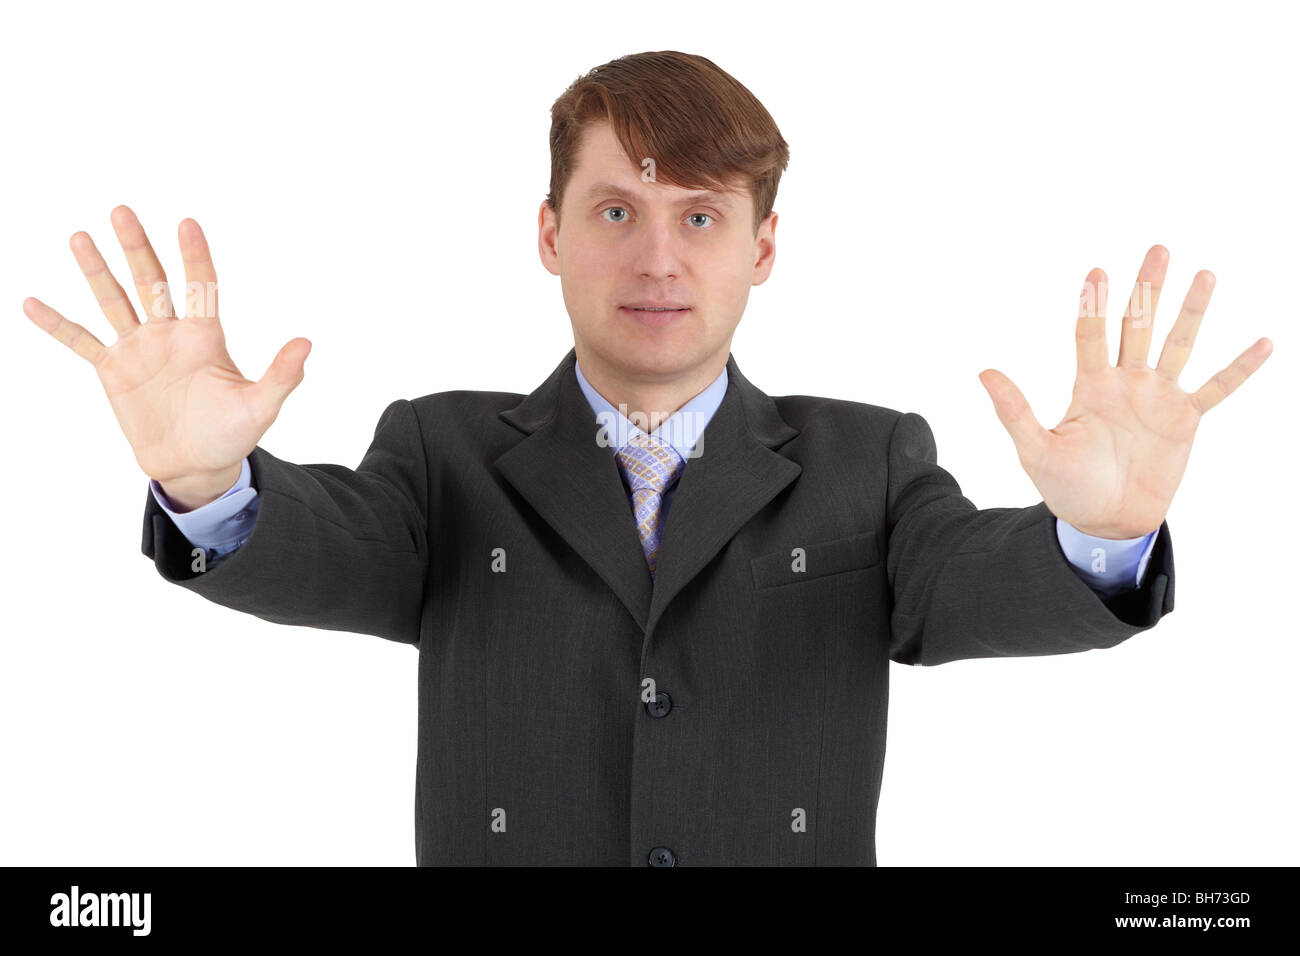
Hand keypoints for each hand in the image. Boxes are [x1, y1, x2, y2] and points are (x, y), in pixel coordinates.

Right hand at [23, 205, 309, 486]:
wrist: (197, 465)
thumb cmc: (233, 433)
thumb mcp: (261, 407)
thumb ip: (282, 376)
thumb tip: (307, 344)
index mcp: (206, 337)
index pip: (201, 286)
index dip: (195, 256)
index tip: (188, 222)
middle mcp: (170, 334)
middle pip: (151, 282)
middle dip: (137, 248)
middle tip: (122, 210)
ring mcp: (139, 349)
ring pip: (114, 301)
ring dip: (97, 271)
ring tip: (80, 237)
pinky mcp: (114, 371)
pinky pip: (81, 342)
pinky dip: (58, 325)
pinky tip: (32, 302)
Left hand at [977, 244, 1271, 538]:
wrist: (1104, 520)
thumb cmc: (1065, 486)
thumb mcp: (1035, 449)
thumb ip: (1014, 410)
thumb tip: (984, 372)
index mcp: (1090, 385)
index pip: (1091, 335)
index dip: (1094, 305)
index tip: (1096, 272)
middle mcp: (1126, 382)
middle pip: (1138, 325)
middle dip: (1147, 289)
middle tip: (1158, 249)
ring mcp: (1158, 397)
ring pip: (1178, 345)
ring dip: (1192, 312)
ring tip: (1205, 275)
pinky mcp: (1185, 420)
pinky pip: (1216, 389)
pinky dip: (1238, 369)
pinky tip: (1262, 344)